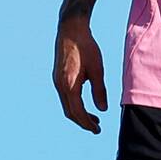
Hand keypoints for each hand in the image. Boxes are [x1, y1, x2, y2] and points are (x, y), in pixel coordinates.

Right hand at [52, 18, 107, 132]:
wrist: (71, 29)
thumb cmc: (86, 47)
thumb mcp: (97, 69)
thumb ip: (99, 90)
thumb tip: (103, 109)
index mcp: (69, 85)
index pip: (77, 112)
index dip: (87, 123)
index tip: (97, 130)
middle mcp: (60, 85)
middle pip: (70, 112)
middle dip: (83, 122)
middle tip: (97, 128)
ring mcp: (57, 81)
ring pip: (67, 105)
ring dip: (79, 114)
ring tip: (94, 119)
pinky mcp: (58, 77)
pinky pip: (65, 97)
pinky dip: (75, 105)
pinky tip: (85, 104)